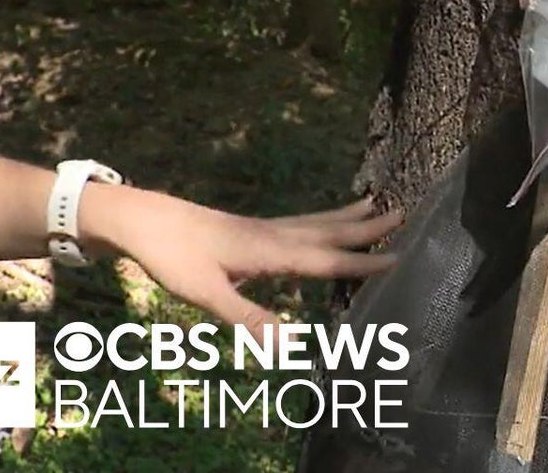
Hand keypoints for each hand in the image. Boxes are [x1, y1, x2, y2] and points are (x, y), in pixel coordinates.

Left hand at [82, 186, 401, 342]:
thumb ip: (249, 318)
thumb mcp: (206, 293)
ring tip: (375, 205)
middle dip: (366, 227)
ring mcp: (263, 228)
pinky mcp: (251, 228)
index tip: (399, 257)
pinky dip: (322, 220)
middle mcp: (273, 234)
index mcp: (270, 251)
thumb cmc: (173, 257)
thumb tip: (288, 343)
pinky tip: (322, 224)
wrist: (144, 220)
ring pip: (316, 221)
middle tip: (404, 213)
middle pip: (329, 231)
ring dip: (347, 217)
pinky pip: (300, 222)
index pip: (326, 259)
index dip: (362, 261)